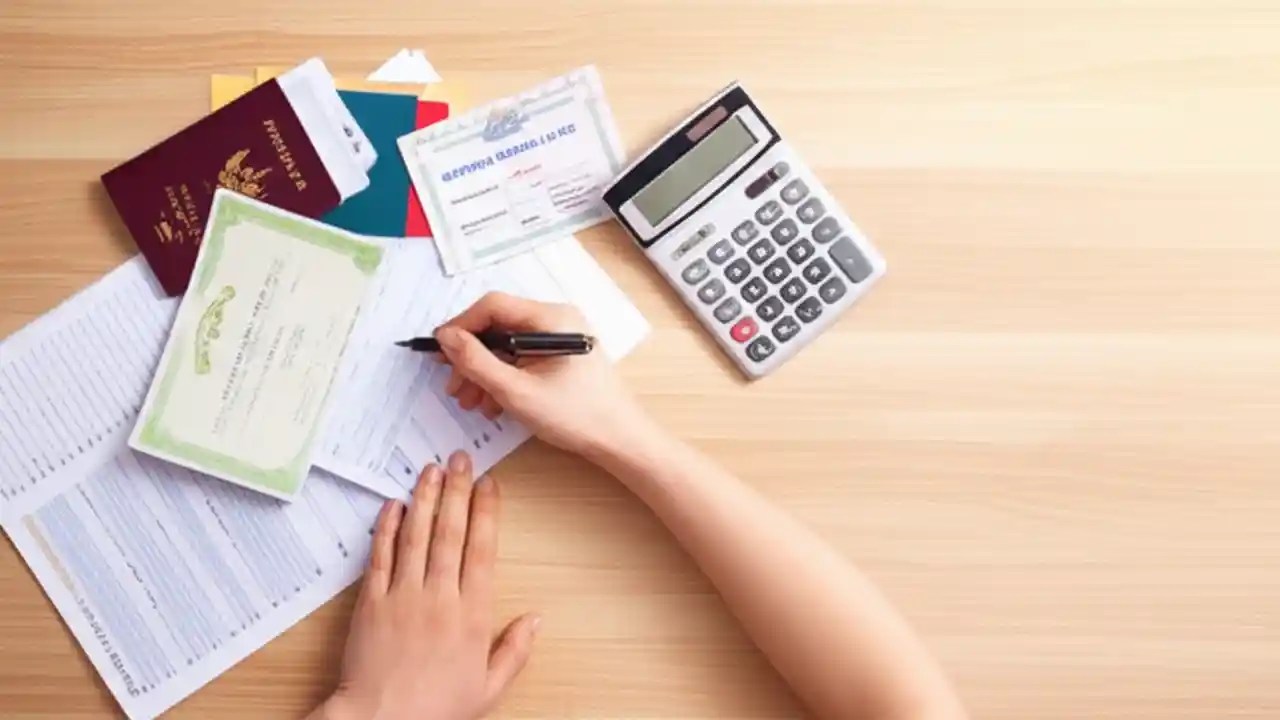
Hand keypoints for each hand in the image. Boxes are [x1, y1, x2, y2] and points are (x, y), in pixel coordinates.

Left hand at [312, 452, 538, 719]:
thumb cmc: (436, 709)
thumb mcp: (489, 687)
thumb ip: (514, 651)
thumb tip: (535, 620)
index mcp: (472, 614)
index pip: (483, 550)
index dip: (487, 512)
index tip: (490, 484)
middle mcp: (440, 596)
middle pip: (451, 532)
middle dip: (457, 490)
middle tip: (461, 459)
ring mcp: (403, 596)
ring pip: (416, 535)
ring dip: (424, 498)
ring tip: (431, 470)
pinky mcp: (371, 602)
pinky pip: (380, 556)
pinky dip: (387, 528)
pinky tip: (393, 505)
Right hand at [434, 292, 651, 458]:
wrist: (619, 440)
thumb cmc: (577, 416)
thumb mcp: (517, 391)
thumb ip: (478, 362)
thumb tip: (446, 337)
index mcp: (552, 318)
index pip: (493, 306)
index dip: (461, 326)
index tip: (440, 351)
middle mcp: (557, 320)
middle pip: (498, 326)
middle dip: (471, 357)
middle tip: (453, 385)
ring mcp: (560, 338)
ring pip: (507, 345)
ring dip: (484, 372)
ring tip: (470, 401)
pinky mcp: (560, 356)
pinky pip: (522, 358)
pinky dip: (503, 377)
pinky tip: (492, 403)